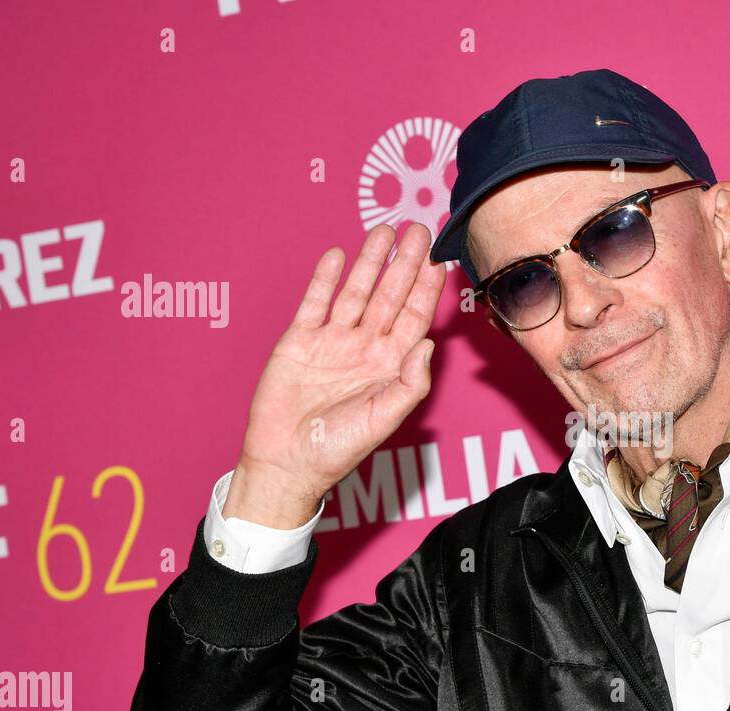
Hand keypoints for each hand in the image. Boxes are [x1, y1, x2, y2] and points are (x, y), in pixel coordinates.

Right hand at [223, 222, 444, 528]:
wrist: (288, 461)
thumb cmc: (341, 448)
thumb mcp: (385, 418)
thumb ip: (410, 382)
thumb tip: (428, 343)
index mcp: (390, 366)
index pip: (415, 318)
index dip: (428, 289)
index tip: (441, 260)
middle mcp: (365, 348)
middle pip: (390, 296)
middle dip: (405, 264)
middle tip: (419, 230)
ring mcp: (332, 342)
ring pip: (356, 292)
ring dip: (369, 262)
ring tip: (383, 231)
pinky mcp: (300, 341)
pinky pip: (315, 302)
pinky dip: (325, 279)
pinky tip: (338, 254)